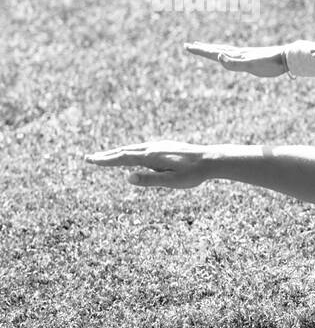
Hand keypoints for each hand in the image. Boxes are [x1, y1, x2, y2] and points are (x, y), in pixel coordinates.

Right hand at [86, 141, 214, 189]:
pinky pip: (143, 148)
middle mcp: (153, 148)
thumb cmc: (193, 174)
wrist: (211, 159)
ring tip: (106, 157)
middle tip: (89, 159)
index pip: (122, 158)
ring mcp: (159, 146)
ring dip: (118, 152)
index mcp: (151, 156)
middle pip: (124, 151)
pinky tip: (133, 155)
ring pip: (134, 149)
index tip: (90, 160)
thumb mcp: (171, 181)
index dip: (105, 160)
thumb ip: (149, 179)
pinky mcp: (166, 146)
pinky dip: (131, 151)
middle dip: (107, 156)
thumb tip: (127, 177)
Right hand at [185, 42, 287, 76]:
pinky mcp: (252, 58)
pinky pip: (234, 55)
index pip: (214, 52)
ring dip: (212, 49)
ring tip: (203, 47)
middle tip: (188, 45)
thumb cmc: (270, 63)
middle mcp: (239, 53)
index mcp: (236, 55)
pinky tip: (226, 54)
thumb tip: (218, 56)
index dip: (200, 51)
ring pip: (224, 50)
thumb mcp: (251, 65)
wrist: (287, 58)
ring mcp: (245, 55)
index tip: (187, 46)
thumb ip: (234, 63)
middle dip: (202, 49)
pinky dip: (226, 53)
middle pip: (216, 49)